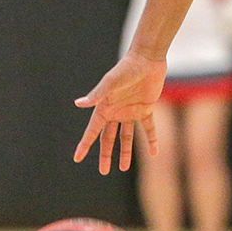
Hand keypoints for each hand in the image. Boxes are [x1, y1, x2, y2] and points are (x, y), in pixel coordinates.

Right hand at [73, 50, 167, 173]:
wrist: (146, 59)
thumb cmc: (126, 69)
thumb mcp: (111, 83)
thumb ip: (97, 94)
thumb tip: (78, 104)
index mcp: (104, 107)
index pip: (92, 131)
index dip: (85, 145)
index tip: (77, 158)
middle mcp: (116, 111)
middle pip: (109, 138)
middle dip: (105, 154)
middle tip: (103, 171)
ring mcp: (131, 111)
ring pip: (127, 136)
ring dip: (125, 152)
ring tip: (123, 168)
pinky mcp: (146, 108)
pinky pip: (148, 128)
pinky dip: (151, 140)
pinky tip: (154, 153)